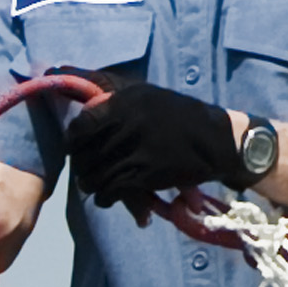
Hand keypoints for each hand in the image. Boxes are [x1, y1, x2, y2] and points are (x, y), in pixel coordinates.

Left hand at [63, 80, 240, 216]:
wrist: (215, 139)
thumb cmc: (178, 115)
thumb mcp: (146, 95)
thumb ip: (113, 96)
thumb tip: (76, 89)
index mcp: (126, 101)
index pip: (82, 124)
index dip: (73, 140)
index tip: (75, 147)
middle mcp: (130, 123)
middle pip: (86, 154)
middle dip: (81, 166)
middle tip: (85, 170)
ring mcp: (138, 150)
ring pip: (96, 176)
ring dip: (91, 184)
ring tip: (94, 185)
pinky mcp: (147, 174)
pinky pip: (112, 190)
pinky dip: (106, 197)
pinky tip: (108, 196)